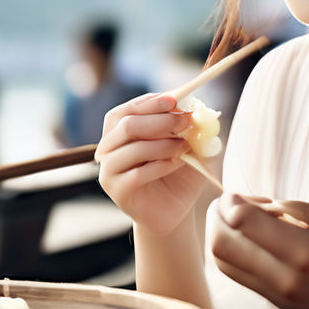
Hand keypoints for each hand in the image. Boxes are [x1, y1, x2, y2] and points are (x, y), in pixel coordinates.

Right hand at [96, 93, 206, 235]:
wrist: (175, 209)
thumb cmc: (178, 172)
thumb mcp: (190, 145)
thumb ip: (192, 127)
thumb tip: (200, 107)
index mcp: (118, 130)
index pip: (129, 109)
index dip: (152, 103)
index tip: (175, 99)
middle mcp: (108, 147)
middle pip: (128, 125)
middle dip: (161, 120)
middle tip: (186, 121)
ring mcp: (109, 170)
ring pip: (134, 148)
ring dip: (165, 144)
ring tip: (186, 147)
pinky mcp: (117, 190)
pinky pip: (138, 173)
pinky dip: (162, 165)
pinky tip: (179, 163)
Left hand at [210, 194, 308, 308]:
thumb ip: (284, 209)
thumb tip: (245, 203)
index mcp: (300, 251)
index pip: (241, 223)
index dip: (230, 202)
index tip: (235, 192)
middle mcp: (283, 278)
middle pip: (221, 246)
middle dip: (215, 218)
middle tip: (227, 201)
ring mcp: (278, 295)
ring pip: (223, 263)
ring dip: (221, 235)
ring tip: (240, 218)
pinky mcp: (277, 302)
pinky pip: (238, 275)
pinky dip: (233, 252)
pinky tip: (250, 237)